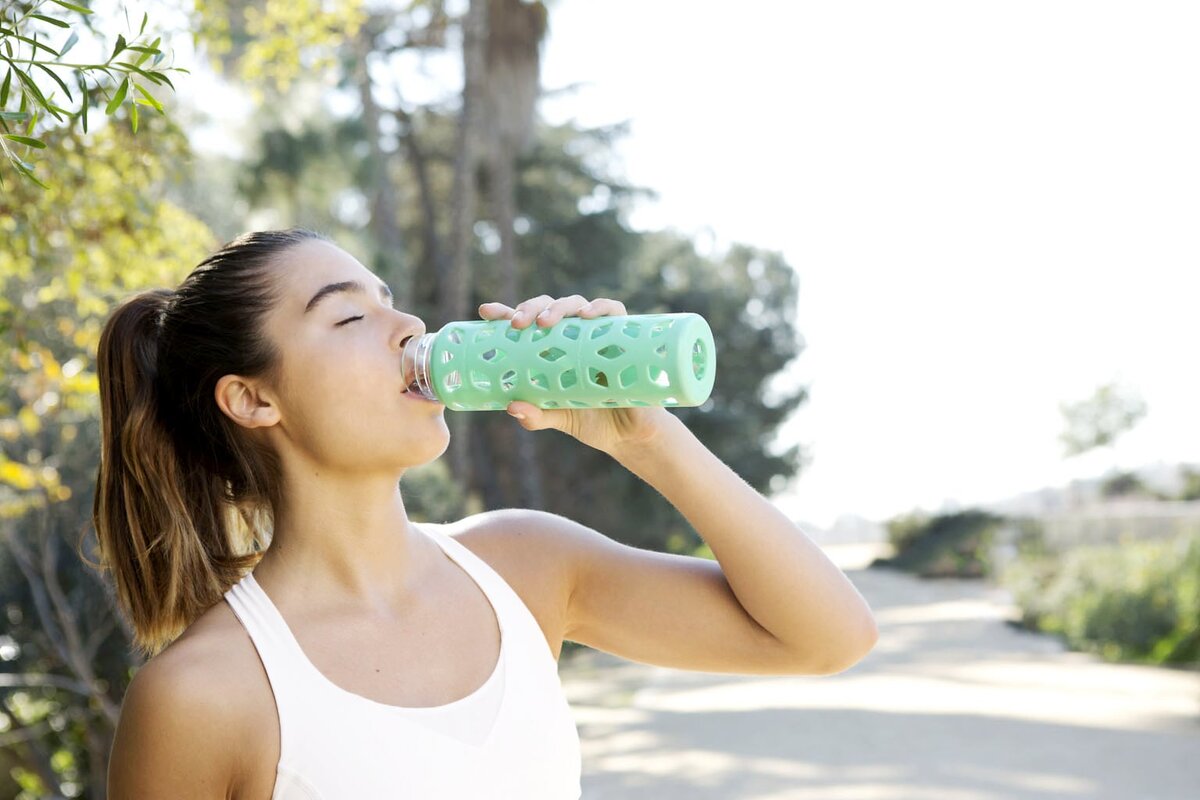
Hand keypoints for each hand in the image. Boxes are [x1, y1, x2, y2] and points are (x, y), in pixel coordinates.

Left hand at [477, 294, 675, 453]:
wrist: (631, 435)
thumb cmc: (593, 421)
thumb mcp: (560, 418)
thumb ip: (536, 416)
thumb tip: (512, 407)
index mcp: (553, 351)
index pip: (527, 324)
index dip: (506, 313)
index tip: (485, 312)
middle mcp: (573, 338)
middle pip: (548, 308)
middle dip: (530, 308)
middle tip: (518, 324)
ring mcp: (598, 335)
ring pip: (576, 304)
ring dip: (558, 306)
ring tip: (546, 321)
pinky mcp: (624, 337)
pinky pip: (614, 312)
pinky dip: (601, 307)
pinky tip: (587, 315)